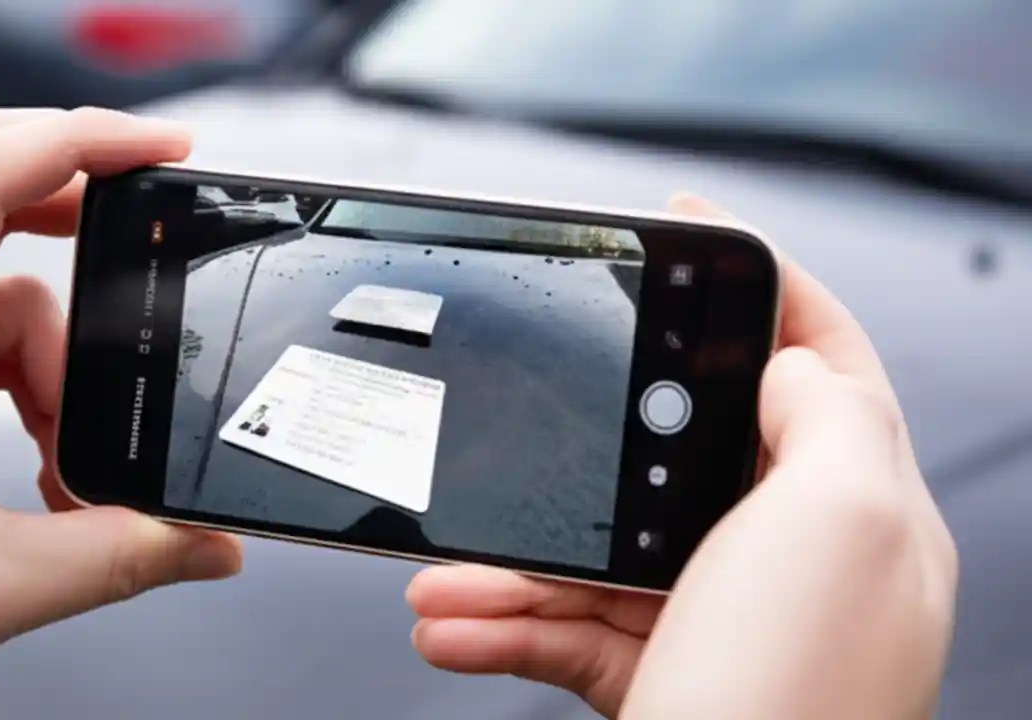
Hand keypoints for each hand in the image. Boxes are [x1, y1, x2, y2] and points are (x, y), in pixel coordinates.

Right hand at [406, 196, 956, 718]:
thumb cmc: (785, 710)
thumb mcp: (835, 527)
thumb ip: (824, 417)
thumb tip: (788, 358)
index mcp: (859, 515)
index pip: (821, 361)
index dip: (756, 283)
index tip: (679, 231)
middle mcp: (799, 568)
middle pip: (684, 456)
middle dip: (586, 443)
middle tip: (522, 414)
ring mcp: (728, 627)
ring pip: (607, 552)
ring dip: (514, 558)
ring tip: (446, 569)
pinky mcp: (668, 683)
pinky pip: (575, 630)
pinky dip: (508, 624)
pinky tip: (456, 624)